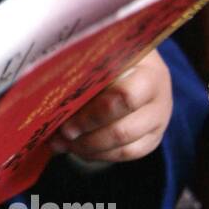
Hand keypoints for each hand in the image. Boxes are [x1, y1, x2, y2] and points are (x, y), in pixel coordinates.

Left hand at [48, 48, 171, 164]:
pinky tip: (77, 149)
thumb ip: (83, 70)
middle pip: (123, 129)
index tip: (64, 118)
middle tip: (60, 135)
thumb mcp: (100, 53)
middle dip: (87, 136)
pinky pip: (127, 154)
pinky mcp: (153, 137)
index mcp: (147, 69)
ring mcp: (158, 119)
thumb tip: (50, 96)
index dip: (93, 113)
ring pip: (125, 147)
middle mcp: (159, 95)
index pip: (125, 97)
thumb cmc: (108, 53)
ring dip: (89, 149)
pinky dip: (99, 155)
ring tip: (61, 144)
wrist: (131, 60)